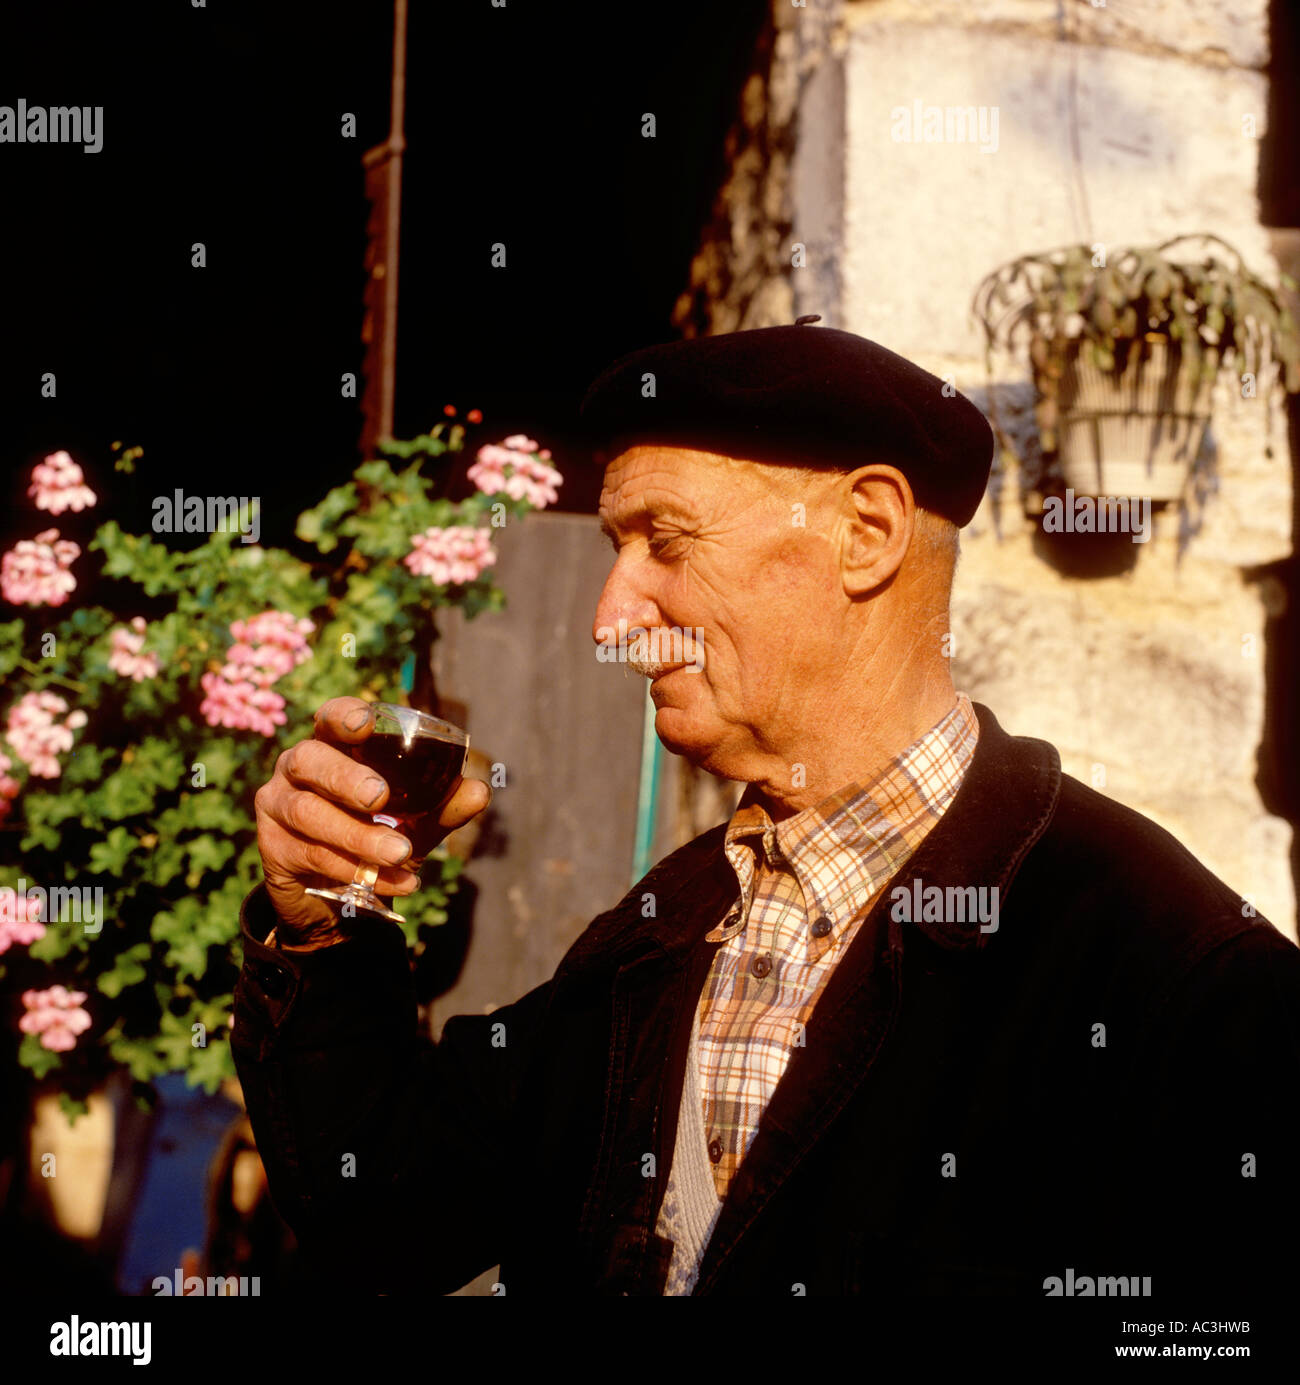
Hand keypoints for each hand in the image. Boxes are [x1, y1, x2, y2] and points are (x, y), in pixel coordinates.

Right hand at [252, 696, 491, 947]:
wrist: (335, 895)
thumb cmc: (376, 834)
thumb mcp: (414, 821)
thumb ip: (443, 806)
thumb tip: (480, 791)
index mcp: (332, 746)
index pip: (329, 718)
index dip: (343, 716)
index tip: (365, 724)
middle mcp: (296, 768)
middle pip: (308, 760)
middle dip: (344, 776)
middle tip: (379, 797)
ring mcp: (277, 806)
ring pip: (308, 813)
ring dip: (357, 836)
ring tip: (400, 853)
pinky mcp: (273, 848)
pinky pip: (311, 856)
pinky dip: (356, 869)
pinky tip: (393, 881)